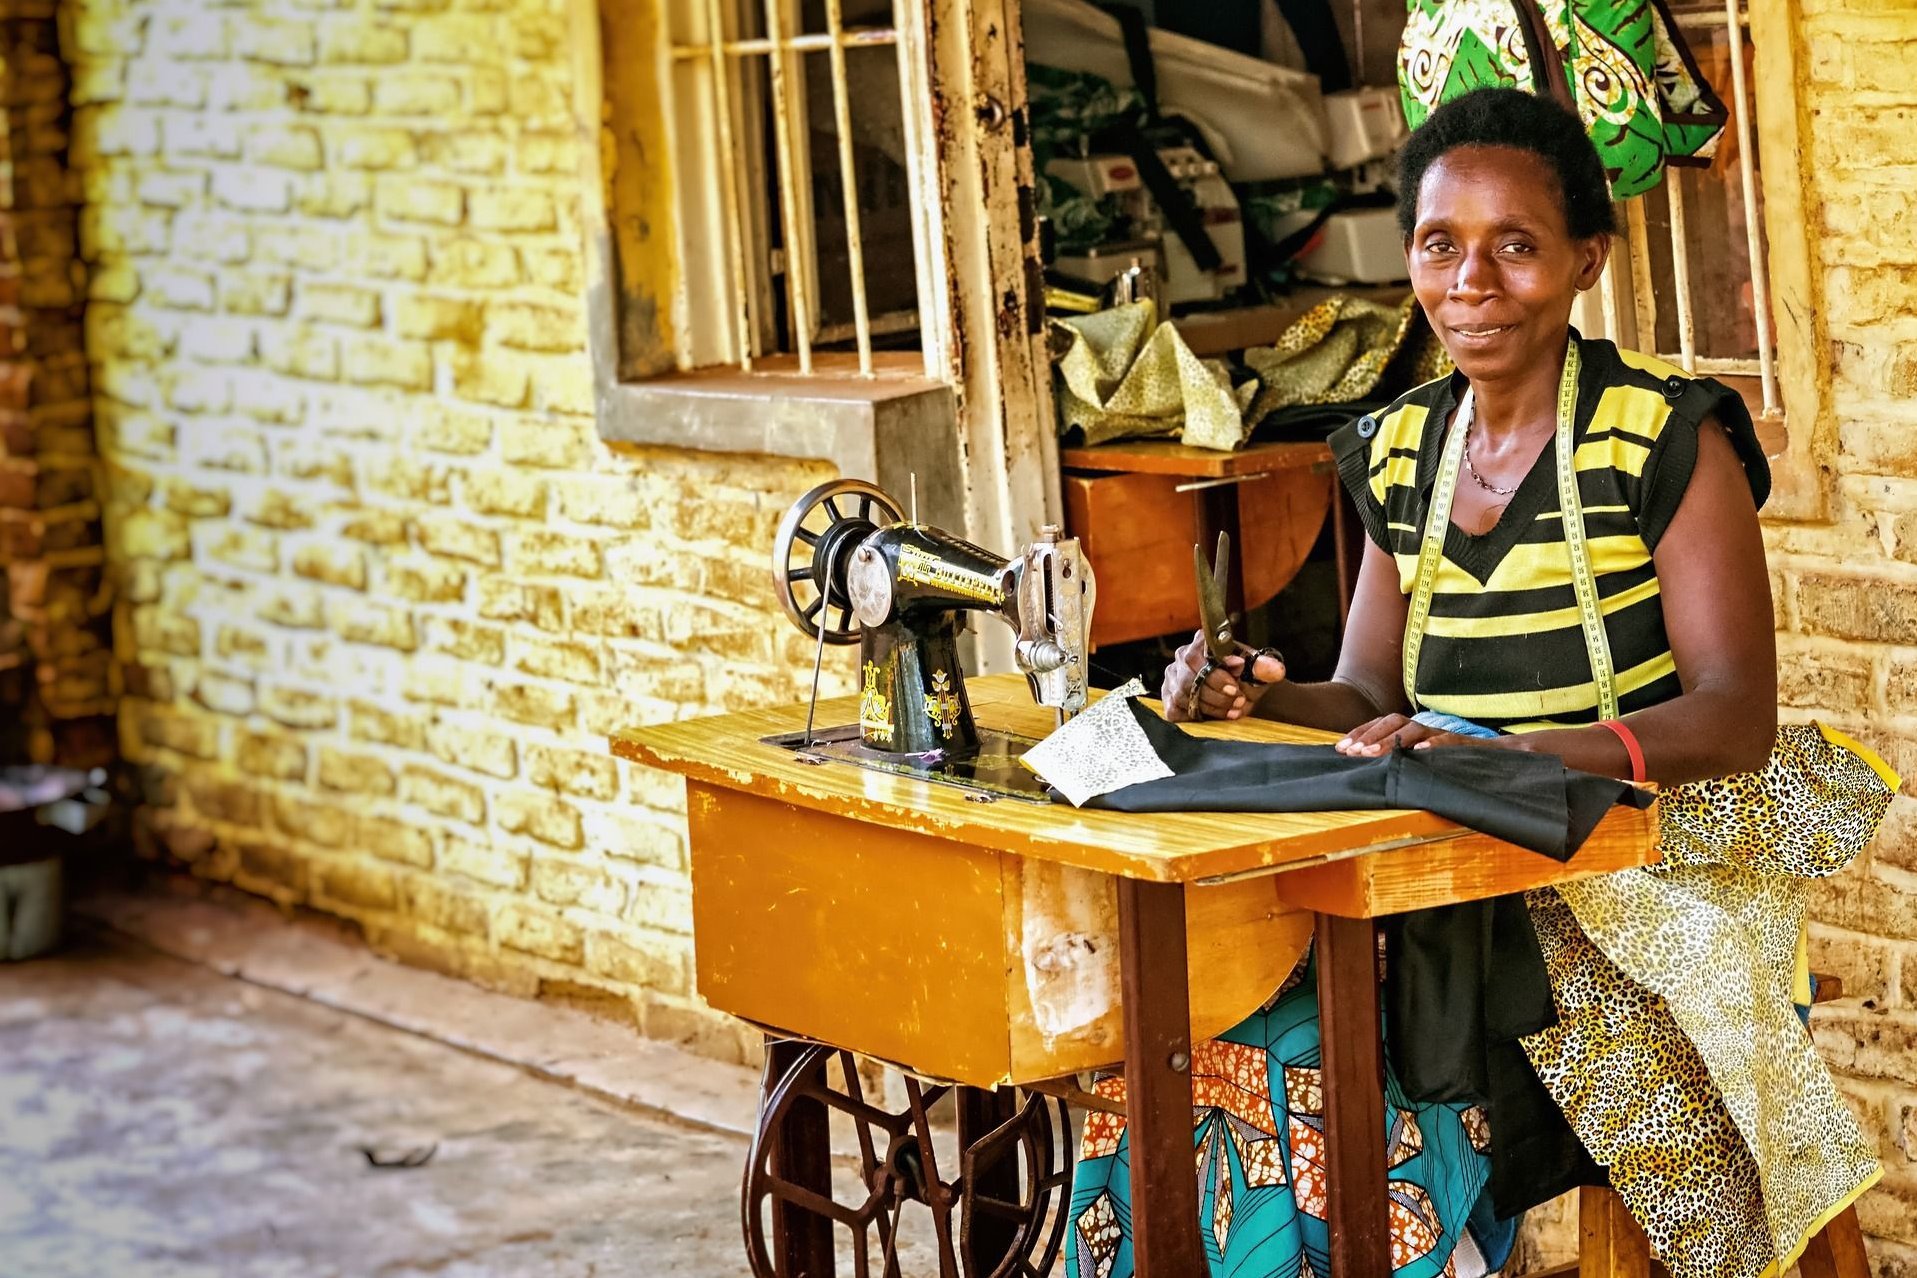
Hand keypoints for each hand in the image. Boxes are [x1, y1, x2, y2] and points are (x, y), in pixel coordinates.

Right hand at [1162, 631, 1286, 722]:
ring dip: (1210, 706)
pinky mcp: (1169, 697)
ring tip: (1231, 710)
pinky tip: (1212, 717)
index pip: (1199, 654)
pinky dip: (1194, 716)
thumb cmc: (1248, 677)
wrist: (1243, 694)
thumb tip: (1275, 670)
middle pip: (1190, 678)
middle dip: (1216, 694)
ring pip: (1183, 695)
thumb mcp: (1258, 671)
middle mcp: (1183, 656)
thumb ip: (1266, 668)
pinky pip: (1174, 710)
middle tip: (1238, 701)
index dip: (1216, 673)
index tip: (1236, 684)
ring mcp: (1172, 677)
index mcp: (1202, 642)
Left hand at [1334, 714, 1510, 755]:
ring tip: (1373, 754)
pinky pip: (1448, 740)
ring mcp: (1443, 733)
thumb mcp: (1419, 762)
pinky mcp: (1463, 744)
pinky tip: (1418, 753)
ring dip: (1392, 740)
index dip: (1361, 733)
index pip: (1382, 725)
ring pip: (1414, 729)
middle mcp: (1425, 727)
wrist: (1497, 759)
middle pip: (1393, 722)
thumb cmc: (1452, 762)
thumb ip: (1398, 760)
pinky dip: (1434, 744)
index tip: (1340, 748)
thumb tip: (1364, 768)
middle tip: (1351, 752)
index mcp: (1412, 731)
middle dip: (1370, 737)